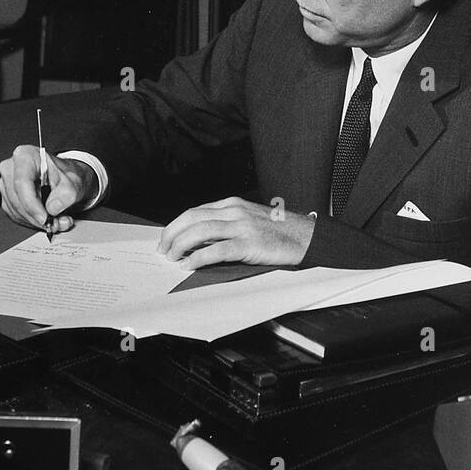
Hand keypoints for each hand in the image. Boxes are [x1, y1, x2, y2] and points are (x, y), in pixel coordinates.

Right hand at [0, 146, 98, 232]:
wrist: (67, 180)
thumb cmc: (67, 176)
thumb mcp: (74, 182)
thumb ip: (66, 195)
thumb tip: (52, 208)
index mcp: (25, 156)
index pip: (22, 183)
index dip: (32, 204)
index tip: (45, 218)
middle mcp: (11, 168)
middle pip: (18, 199)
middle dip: (38, 217)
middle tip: (57, 223)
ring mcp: (7, 184)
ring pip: (17, 211)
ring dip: (37, 221)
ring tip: (57, 221)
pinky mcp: (8, 198)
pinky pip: (16, 215)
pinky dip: (32, 222)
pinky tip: (47, 219)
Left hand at [159, 196, 315, 268]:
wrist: (306, 237)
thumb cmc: (278, 231)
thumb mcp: (249, 220)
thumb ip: (226, 225)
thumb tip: (199, 241)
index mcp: (232, 204)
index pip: (195, 211)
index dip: (176, 225)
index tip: (166, 238)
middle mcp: (235, 211)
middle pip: (192, 218)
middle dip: (172, 234)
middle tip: (163, 250)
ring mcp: (243, 226)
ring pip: (200, 231)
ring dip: (181, 246)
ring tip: (173, 258)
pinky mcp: (250, 244)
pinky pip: (217, 250)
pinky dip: (199, 258)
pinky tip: (191, 265)